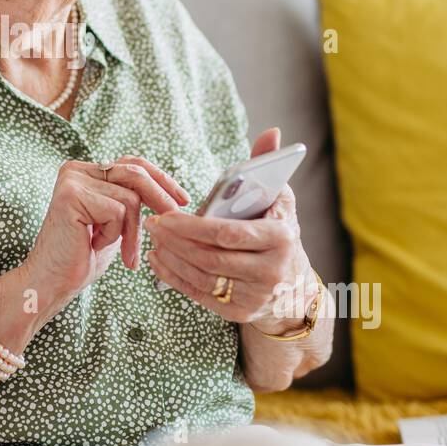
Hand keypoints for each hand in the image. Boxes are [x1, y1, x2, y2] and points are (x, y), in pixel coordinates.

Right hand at [24, 155, 188, 307]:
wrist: (53, 282)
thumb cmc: (83, 258)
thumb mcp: (114, 223)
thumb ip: (131, 201)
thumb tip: (171, 192)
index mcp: (85, 171)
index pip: (132, 163)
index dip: (161, 179)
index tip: (183, 198)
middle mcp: (76, 170)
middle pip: (135, 173)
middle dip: (161, 198)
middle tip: (177, 217)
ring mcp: (72, 180)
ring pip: (130, 197)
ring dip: (132, 231)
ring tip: (121, 252)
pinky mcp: (72, 195)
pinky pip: (117, 211)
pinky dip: (115, 235)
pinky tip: (93, 245)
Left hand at [145, 128, 312, 326]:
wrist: (294, 287)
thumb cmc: (279, 232)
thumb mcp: (280, 199)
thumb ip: (268, 166)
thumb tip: (272, 132)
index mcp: (280, 238)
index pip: (228, 233)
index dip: (191, 227)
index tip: (165, 216)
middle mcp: (271, 271)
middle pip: (210, 257)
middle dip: (175, 241)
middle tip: (152, 224)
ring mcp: (255, 296)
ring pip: (202, 276)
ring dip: (171, 258)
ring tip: (153, 240)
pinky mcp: (239, 312)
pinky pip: (199, 294)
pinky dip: (174, 278)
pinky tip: (159, 261)